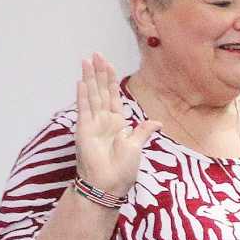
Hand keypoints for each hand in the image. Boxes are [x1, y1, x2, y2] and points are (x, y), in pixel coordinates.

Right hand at [72, 52, 160, 198]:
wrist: (108, 185)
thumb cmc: (122, 169)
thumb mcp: (137, 147)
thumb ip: (143, 131)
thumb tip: (157, 122)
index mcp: (117, 123)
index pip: (113, 95)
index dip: (111, 79)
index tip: (108, 63)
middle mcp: (104, 120)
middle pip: (101, 90)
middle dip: (99, 72)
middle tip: (96, 54)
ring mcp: (93, 123)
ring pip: (92, 95)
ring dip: (89, 78)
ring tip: (86, 61)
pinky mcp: (84, 130)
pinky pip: (84, 109)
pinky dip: (82, 95)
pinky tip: (81, 82)